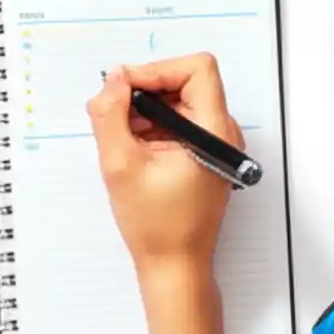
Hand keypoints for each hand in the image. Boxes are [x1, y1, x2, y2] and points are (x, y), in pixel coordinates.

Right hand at [87, 54, 242, 278]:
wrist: (174, 265)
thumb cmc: (157, 226)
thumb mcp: (120, 165)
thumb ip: (110, 115)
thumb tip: (113, 80)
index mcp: (214, 132)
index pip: (196, 69)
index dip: (156, 70)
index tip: (126, 88)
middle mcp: (223, 133)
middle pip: (185, 81)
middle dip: (145, 91)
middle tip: (115, 114)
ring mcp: (215, 143)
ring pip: (179, 100)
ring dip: (145, 110)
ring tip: (122, 139)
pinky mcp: (204, 152)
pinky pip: (178, 121)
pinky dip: (151, 126)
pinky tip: (134, 150)